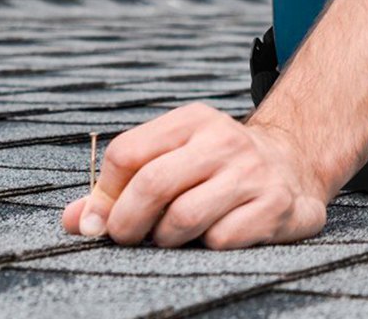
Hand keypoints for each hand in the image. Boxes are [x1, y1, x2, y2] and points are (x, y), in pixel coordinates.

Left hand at [62, 104, 328, 247]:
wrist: (295, 165)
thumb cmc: (217, 168)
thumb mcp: (174, 158)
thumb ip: (121, 188)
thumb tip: (73, 220)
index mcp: (193, 121)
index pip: (127, 153)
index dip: (106, 195)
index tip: (106, 218)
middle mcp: (223, 140)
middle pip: (151, 184)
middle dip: (127, 225)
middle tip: (129, 239)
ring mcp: (252, 172)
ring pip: (182, 218)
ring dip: (167, 239)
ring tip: (173, 236)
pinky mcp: (275, 204)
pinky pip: (221, 240)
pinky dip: (207, 247)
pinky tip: (215, 236)